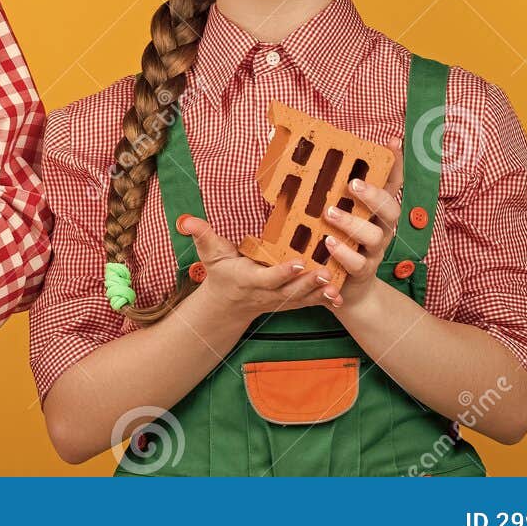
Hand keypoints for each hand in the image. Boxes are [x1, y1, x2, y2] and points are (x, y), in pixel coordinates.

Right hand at [179, 214, 328, 317]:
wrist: (227, 305)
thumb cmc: (220, 274)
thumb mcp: (209, 254)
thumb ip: (202, 235)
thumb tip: (187, 220)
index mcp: (250, 279)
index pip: (268, 277)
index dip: (283, 271)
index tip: (298, 262)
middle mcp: (267, 293)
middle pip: (291, 290)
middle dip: (309, 282)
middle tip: (328, 272)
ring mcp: (280, 301)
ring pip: (303, 298)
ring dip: (320, 292)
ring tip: (337, 282)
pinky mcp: (289, 303)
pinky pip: (309, 303)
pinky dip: (324, 299)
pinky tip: (339, 294)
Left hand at [321, 138, 403, 307]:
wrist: (342, 287)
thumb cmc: (332, 240)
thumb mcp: (327, 212)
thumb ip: (316, 188)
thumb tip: (285, 150)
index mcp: (373, 210)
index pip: (391, 183)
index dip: (395, 163)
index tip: (392, 141)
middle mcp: (379, 228)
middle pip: (390, 209)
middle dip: (374, 194)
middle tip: (352, 184)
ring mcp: (373, 251)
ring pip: (375, 236)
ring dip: (352, 224)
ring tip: (329, 214)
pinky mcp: (363, 272)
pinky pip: (359, 263)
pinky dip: (344, 254)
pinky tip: (328, 245)